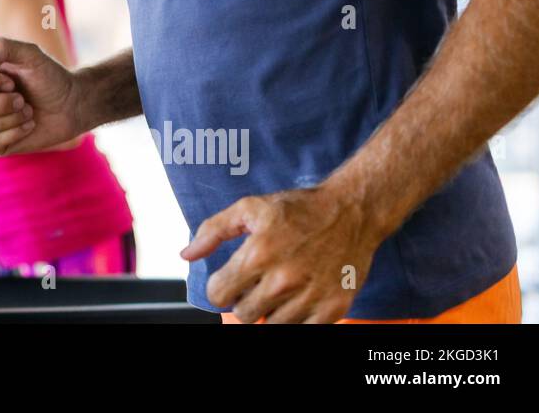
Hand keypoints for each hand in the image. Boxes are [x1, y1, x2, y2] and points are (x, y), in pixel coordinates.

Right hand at [0, 37, 82, 154]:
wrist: (72, 104)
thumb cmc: (50, 76)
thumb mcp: (30, 54)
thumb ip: (1, 47)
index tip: (11, 81)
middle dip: (0, 103)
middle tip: (22, 98)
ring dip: (11, 118)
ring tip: (28, 110)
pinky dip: (15, 133)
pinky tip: (28, 125)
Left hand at [182, 184, 380, 323]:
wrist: (352, 211)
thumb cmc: (298, 209)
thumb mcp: (250, 208)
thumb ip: (213, 230)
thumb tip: (186, 255)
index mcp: (258, 254)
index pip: (218, 295)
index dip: (220, 288)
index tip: (230, 280)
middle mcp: (283, 279)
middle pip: (243, 314)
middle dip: (244, 299)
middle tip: (257, 282)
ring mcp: (310, 296)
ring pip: (271, 325)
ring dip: (270, 310)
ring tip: (279, 288)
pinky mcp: (334, 308)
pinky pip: (302, 330)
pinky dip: (296, 318)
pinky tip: (298, 298)